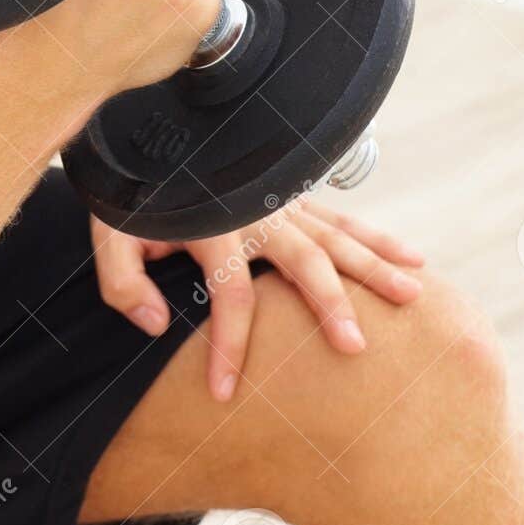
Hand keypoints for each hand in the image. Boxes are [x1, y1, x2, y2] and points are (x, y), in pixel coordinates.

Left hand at [90, 200, 425, 401]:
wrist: (146, 132)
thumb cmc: (129, 191)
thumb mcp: (109, 232)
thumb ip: (122, 281)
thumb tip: (156, 325)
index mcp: (210, 225)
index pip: (230, 295)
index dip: (228, 346)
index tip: (221, 393)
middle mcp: (253, 211)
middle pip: (303, 261)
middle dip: (330, 305)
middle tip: (356, 347)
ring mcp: (277, 200)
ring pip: (336, 236)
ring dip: (376, 265)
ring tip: (414, 295)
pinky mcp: (289, 195)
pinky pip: (339, 219)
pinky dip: (375, 238)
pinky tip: (414, 259)